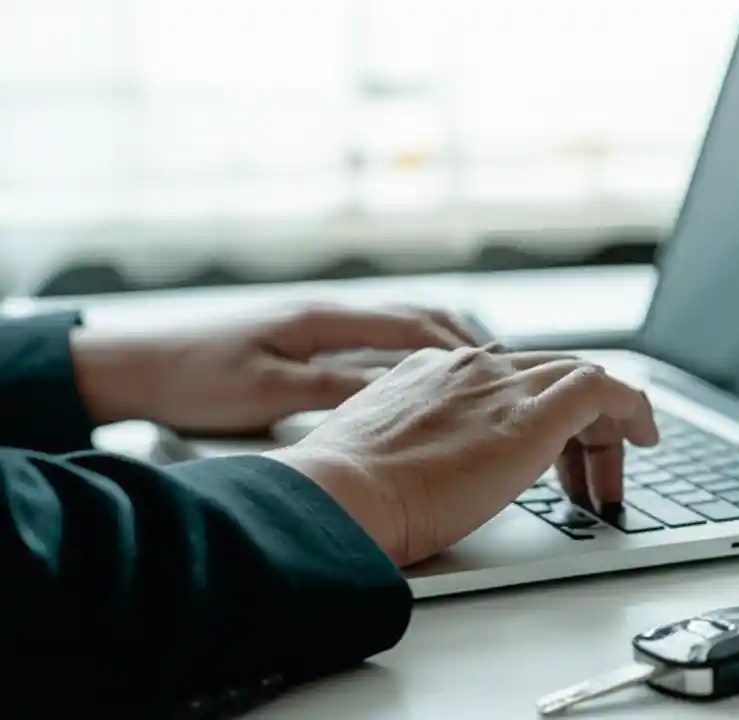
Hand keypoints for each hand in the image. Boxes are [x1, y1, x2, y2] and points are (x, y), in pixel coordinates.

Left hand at [71, 305, 478, 434]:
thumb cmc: (194, 377)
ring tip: (477, 370)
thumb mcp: (269, 390)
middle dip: (462, 338)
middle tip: (506, 365)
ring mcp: (315, 327)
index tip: (499, 369)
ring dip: (439, 345)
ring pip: (396, 330)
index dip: (459, 348)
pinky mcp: (303, 345)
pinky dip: (408, 356)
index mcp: (322, 319)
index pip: (411, 327)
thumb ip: (335, 387)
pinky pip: (373, 345)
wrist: (134, 367)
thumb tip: (401, 388)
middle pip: (413, 318)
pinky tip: (417, 379)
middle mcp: (325, 314)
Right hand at [265, 347, 659, 565]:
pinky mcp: (533, 415)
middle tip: (586, 480)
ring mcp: (503, 385)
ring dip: (605, 430)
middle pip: (551, 373)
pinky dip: (632, 406)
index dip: (537, 410)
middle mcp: (472, 366)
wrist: (339, 497)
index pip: (506, 375)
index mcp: (431, 371)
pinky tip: (644, 436)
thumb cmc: (346, 496)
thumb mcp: (380, 455)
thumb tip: (424, 480)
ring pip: (581, 379)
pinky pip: (604, 389)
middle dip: (578, 426)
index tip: (545, 453)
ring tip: (610, 481)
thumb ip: (412, 448)